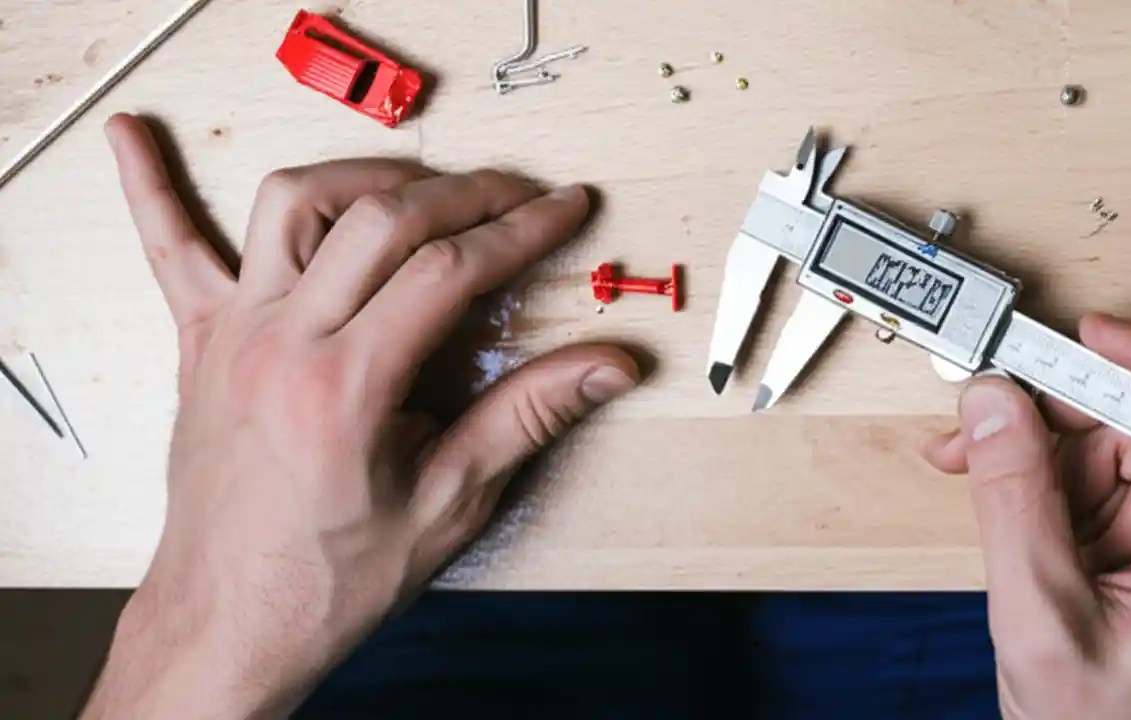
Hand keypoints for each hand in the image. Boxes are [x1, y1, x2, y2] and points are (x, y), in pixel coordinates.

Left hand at [82, 114, 638, 718]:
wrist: (230, 619)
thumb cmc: (330, 577)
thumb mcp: (450, 505)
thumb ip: (528, 418)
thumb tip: (607, 367)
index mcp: (348, 386)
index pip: (451, 269)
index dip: (522, 230)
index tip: (564, 209)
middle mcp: (283, 341)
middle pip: (382, 219)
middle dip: (465, 192)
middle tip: (517, 194)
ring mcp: (233, 331)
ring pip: (291, 204)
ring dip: (363, 178)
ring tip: (417, 187)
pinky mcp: (199, 340)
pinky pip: (168, 248)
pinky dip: (151, 187)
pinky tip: (131, 135)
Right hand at [924, 313, 1130, 719]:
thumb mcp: (1043, 616)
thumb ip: (1015, 503)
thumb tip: (993, 408)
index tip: (1096, 340)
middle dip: (1068, 409)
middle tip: (997, 403)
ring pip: (1114, 442)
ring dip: (1038, 443)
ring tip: (974, 460)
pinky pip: (1090, 476)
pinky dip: (1035, 473)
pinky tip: (993, 482)